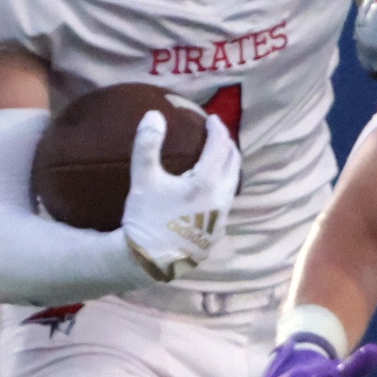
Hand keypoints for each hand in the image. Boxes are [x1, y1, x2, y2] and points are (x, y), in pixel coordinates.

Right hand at [122, 110, 240, 282]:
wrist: (149, 261)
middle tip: (217, 135)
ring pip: (231, 184)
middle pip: (233, 164)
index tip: (211, 119)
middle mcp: (220, 200)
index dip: (217, 129)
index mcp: (206, 183)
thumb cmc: (145, 219)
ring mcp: (220, 219)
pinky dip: (221, 187)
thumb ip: (148, 144)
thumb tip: (154, 115)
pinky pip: (225, 202)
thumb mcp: (143, 179)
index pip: (220, 146)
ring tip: (215, 158)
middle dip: (227, 145)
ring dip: (227, 167)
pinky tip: (209, 189)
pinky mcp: (216, 233)